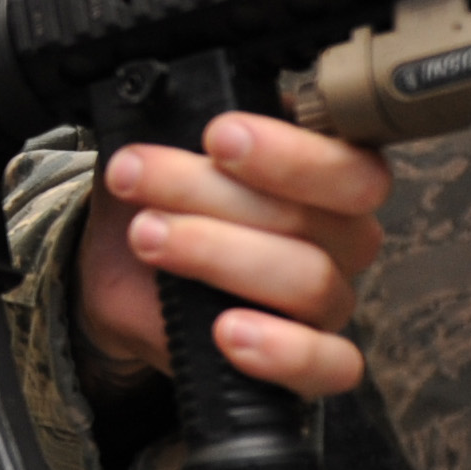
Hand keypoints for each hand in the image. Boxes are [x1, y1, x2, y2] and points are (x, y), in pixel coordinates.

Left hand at [77, 112, 389, 397]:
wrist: (122, 278)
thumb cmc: (158, 205)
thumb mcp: (160, 155)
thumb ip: (178, 129)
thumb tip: (165, 103)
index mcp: (326, 177)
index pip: (348, 164)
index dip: (289, 153)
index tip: (218, 136)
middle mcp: (341, 238)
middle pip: (316, 219)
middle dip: (217, 194)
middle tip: (140, 176)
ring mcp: (329, 303)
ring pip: (311, 282)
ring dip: (219, 255)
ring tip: (150, 238)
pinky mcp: (311, 364)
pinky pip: (330, 366)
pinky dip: (282, 351)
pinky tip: (227, 333)